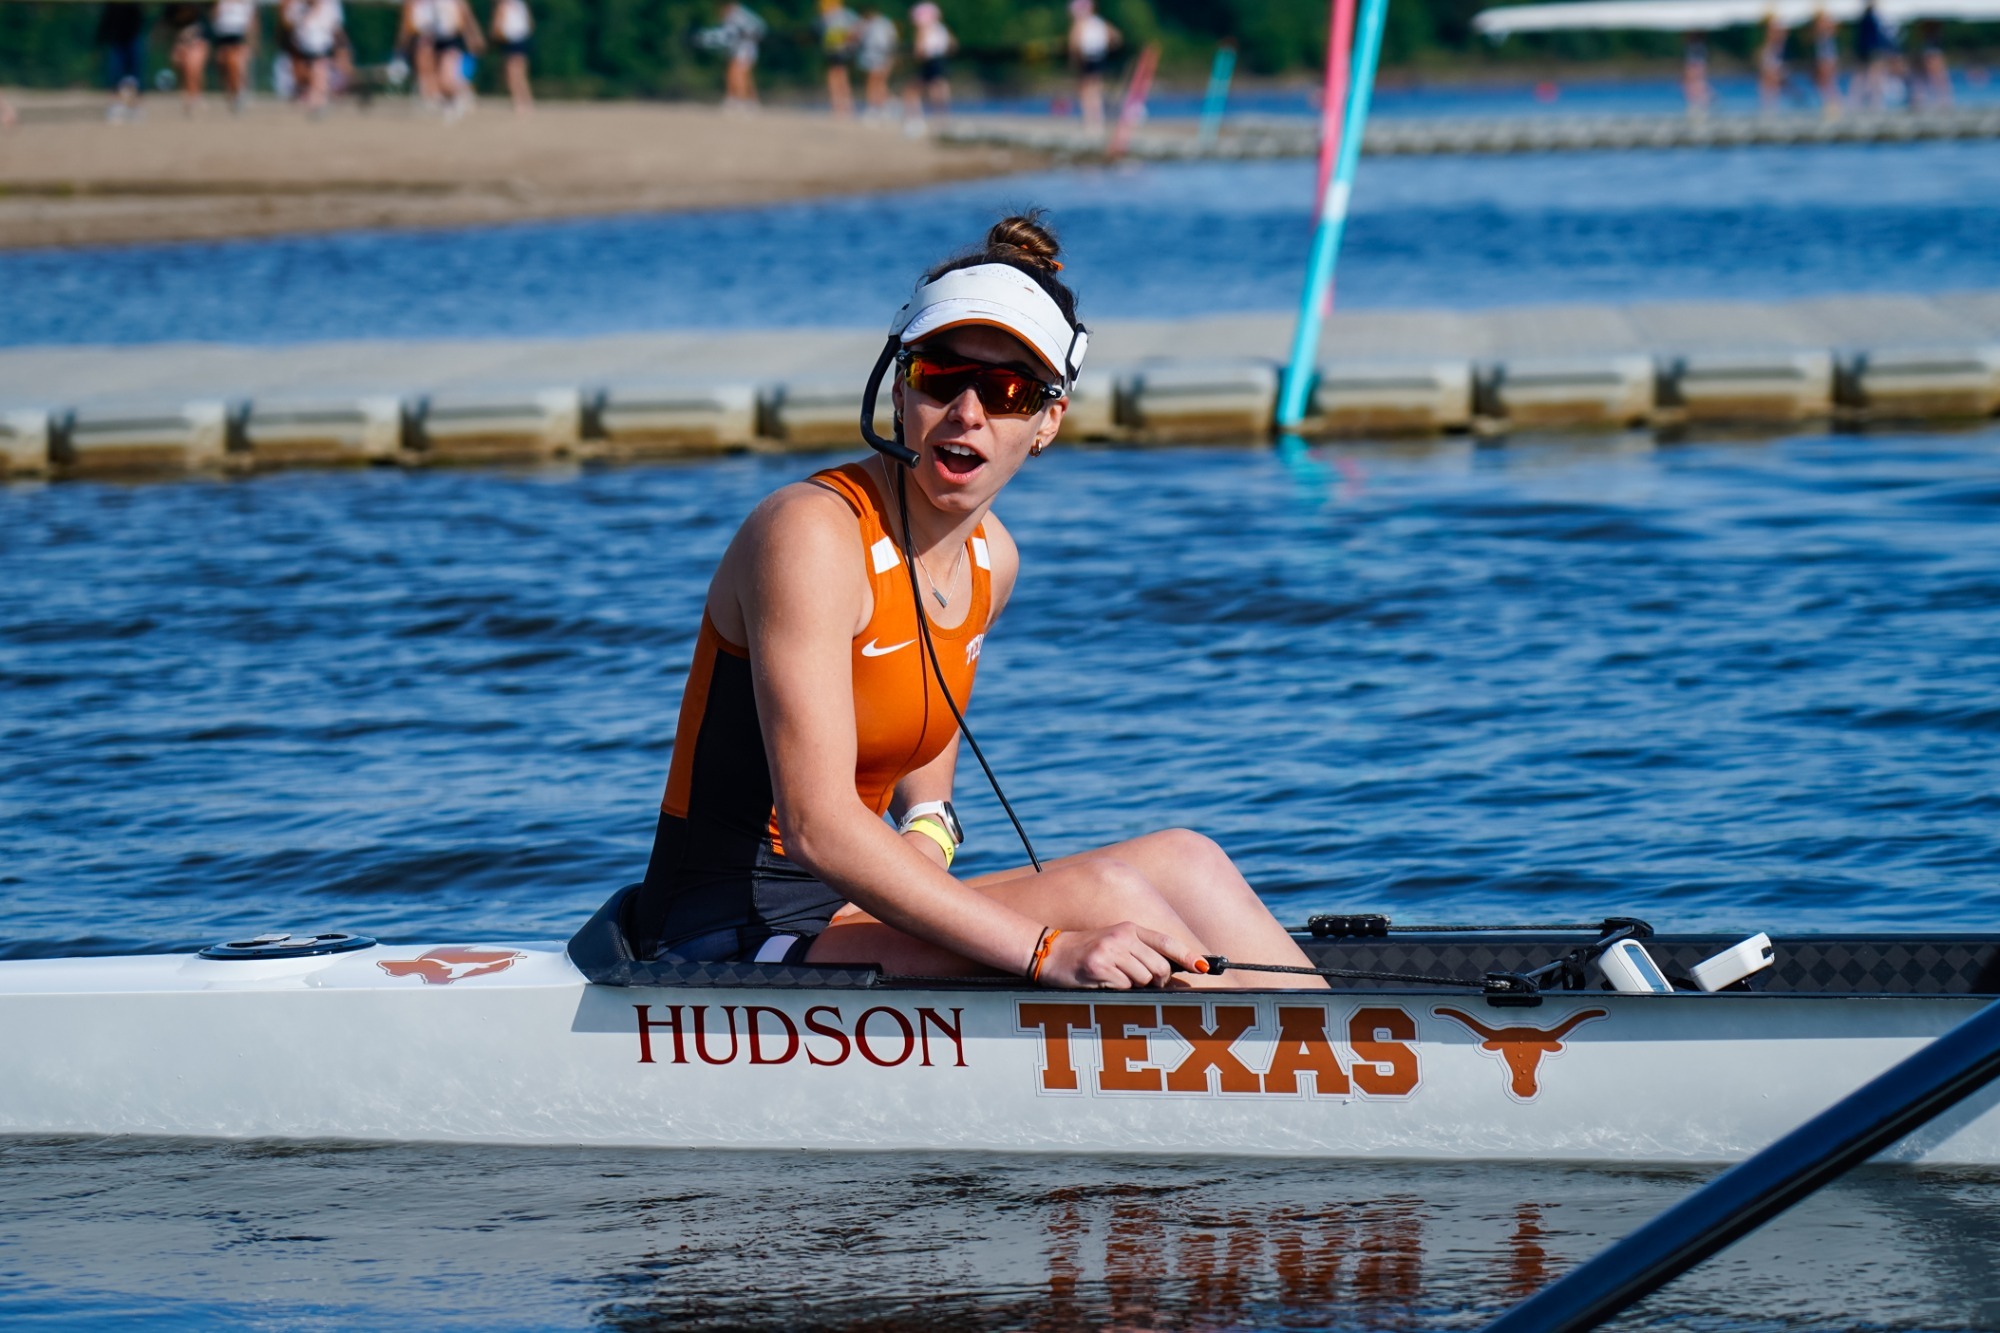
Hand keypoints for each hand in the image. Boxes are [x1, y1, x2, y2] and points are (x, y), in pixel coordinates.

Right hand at [1038, 922, 1202, 989]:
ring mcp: (1110, 951)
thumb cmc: (1087, 951)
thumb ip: (1141, 953)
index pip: (1167, 942)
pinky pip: (1124, 988)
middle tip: (1140, 983)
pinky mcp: (1098, 967)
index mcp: (1129, 928)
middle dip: (1156, 982)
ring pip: (1143, 980)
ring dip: (1134, 987)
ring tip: (1115, 979)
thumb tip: (1170, 976)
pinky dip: (1117, 991)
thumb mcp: (1115, 943)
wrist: (1049, 952)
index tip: (1203, 968)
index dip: (1187, 956)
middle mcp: (1122, 937)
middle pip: (1160, 968)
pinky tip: (1102, 983)